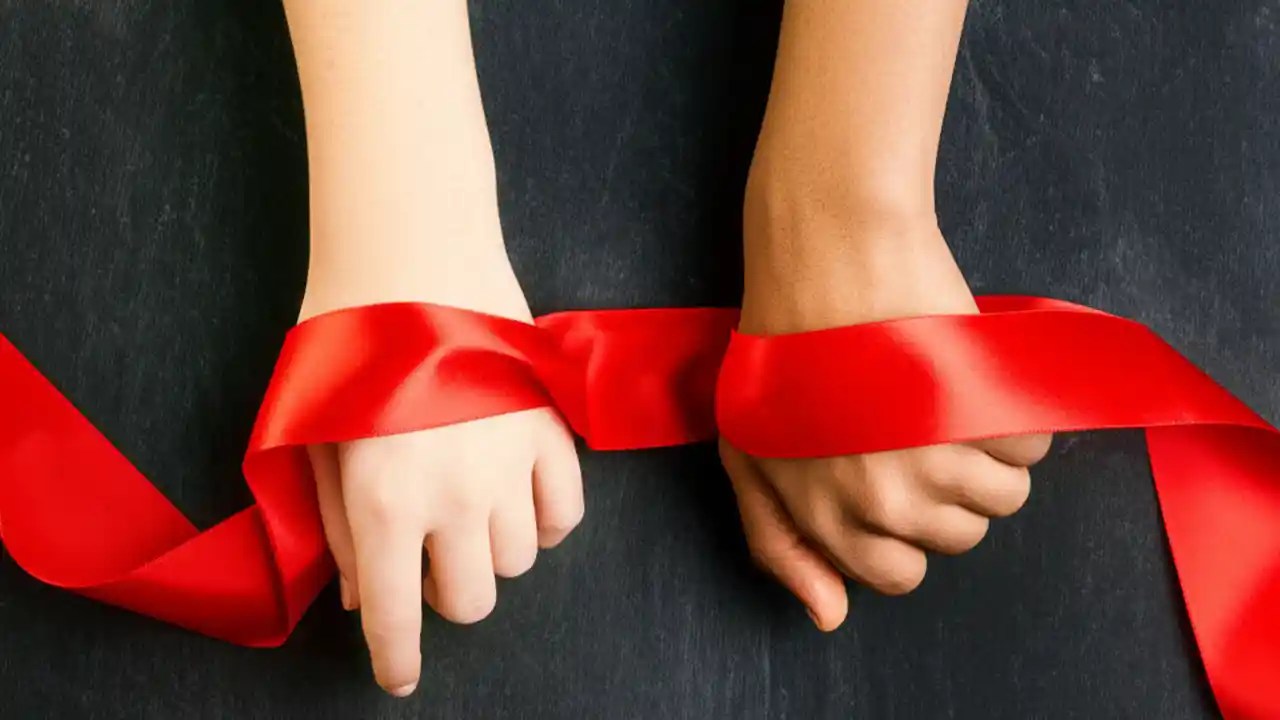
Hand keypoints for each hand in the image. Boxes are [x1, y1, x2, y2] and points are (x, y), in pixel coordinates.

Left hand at [298, 257, 583, 695]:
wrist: (413, 256)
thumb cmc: (349, 343)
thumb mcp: (317, 439)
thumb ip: (336, 525)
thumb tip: (358, 592)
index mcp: (385, 504)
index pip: (394, 615)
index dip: (396, 659)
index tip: (400, 677)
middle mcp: (454, 498)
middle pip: (470, 600)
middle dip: (441, 594)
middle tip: (423, 554)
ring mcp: (511, 467)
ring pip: (516, 561)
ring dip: (486, 551)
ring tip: (465, 509)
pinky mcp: (550, 433)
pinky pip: (564, 515)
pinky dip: (541, 521)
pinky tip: (516, 498)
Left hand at [725, 174, 1050, 630]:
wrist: (827, 254)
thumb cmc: (779, 350)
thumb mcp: (747, 453)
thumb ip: (778, 542)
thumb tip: (829, 617)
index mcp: (824, 515)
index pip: (896, 576)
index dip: (900, 532)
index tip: (891, 478)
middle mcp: (881, 499)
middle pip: (955, 538)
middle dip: (942, 492)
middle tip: (911, 427)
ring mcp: (935, 456)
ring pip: (1002, 499)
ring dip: (985, 457)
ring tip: (942, 402)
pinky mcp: (982, 406)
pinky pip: (1029, 447)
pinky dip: (1013, 419)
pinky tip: (966, 380)